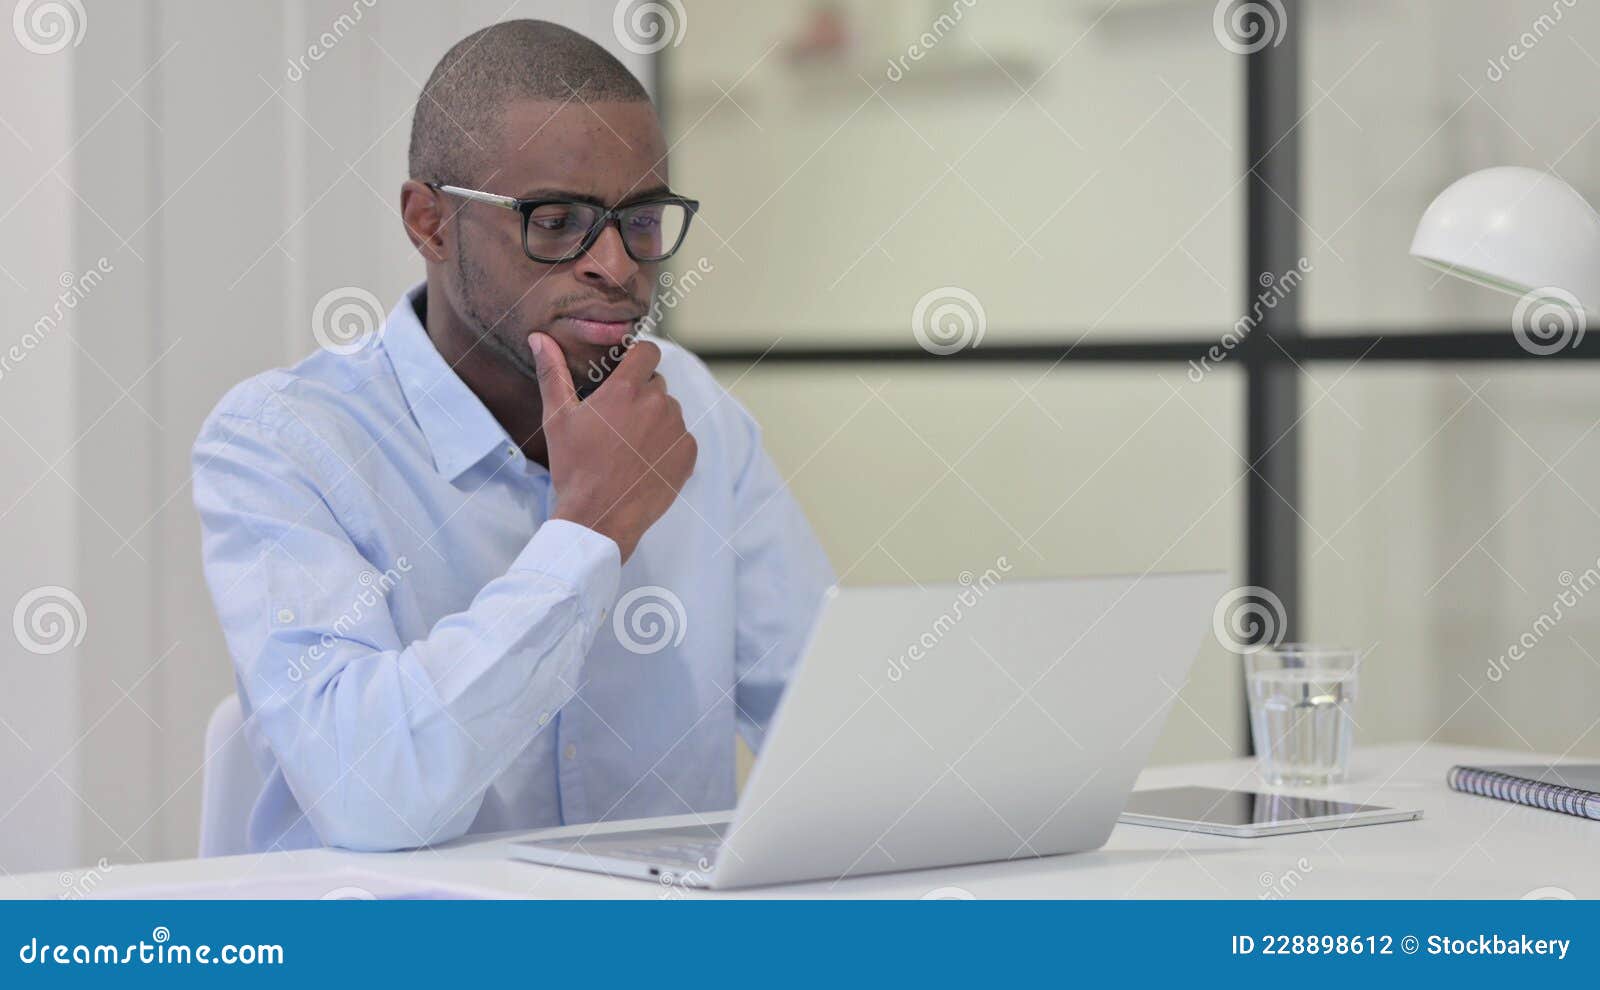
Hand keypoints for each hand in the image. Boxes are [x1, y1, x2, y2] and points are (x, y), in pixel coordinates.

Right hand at [530, 333, 697, 562]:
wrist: (600, 517)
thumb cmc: (574, 467)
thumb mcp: (557, 418)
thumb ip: (552, 373)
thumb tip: (540, 338)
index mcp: (626, 389)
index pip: (648, 351)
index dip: (638, 358)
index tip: (626, 372)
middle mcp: (657, 403)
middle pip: (656, 383)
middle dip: (640, 395)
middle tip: (617, 422)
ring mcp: (676, 429)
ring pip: (669, 411)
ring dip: (654, 420)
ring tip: (628, 447)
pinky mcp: (688, 453)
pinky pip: (681, 438)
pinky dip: (667, 445)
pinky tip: (644, 462)